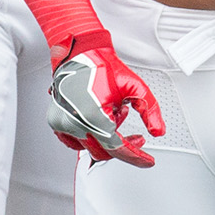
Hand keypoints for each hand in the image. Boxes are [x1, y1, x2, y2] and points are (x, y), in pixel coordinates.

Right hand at [46, 38, 165, 167]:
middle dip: (123, 146)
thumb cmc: (102, 66)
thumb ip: (150, 111)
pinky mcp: (56, 121)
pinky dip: (90, 136)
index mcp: (94, 117)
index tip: (147, 161)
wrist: (80, 53)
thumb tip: (158, 130)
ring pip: (90, 147)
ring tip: (115, 114)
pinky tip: (100, 121)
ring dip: (106, 137)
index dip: (136, 157)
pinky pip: (75, 141)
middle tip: (137, 137)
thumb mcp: (134, 87)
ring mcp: (62, 123)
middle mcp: (75, 123)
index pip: (118, 149)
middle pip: (104, 151)